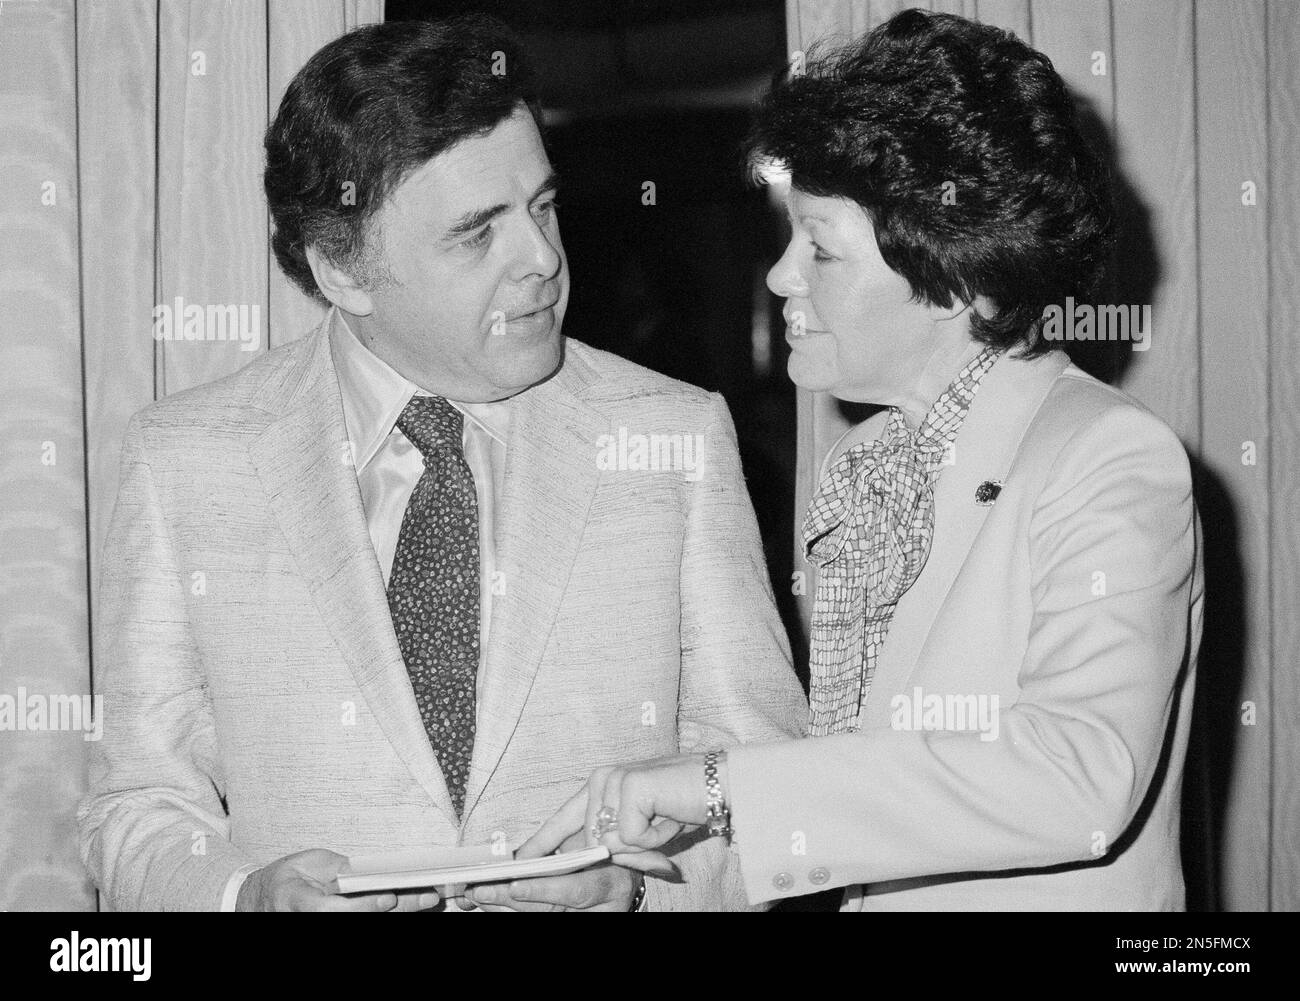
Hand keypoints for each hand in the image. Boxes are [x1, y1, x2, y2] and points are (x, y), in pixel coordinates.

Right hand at [235, 848, 440, 911]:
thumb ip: (336, 868)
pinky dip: (387, 913)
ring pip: (365, 922)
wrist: (265, 899)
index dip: (363, 905)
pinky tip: (410, 904)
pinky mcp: (332, 924)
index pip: (335, 908)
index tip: (388, 897)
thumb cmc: (287, 878)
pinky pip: (364, 920)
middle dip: (395, 909)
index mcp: (298, 901)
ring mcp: (322, 925)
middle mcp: (310, 920)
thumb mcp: (309, 862)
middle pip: (357, 919)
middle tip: (424, 898)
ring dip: (399, 912)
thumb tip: (364, 871)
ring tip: (426, 899)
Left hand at [462, 859, 641, 911]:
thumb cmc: (604, 844)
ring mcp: (588, 918)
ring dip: (504, 908)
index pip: (576, 891)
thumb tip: (518, 858)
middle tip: (480, 891)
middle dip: (511, 901)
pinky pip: (540, 917)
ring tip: (477, 895)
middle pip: (551, 911)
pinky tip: (489, 903)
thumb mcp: (589, 836)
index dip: (544, 890)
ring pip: (541, 918)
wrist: (621, 867)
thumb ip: (560, 845)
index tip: (514, 884)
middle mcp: (602, 910)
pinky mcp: (574, 920)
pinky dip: (512, 910)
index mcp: (612, 884)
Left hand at [519, 754, 715, 863]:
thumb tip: (590, 859)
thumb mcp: (641, 826)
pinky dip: (655, 837)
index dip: (543, 841)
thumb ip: (613, 839)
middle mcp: (602, 778)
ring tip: (665, 817)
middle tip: (658, 828)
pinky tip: (670, 814)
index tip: (520, 859)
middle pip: (591, 841)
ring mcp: (615, 780)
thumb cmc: (684, 802)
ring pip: (611, 843)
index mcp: (600, 783)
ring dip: (643, 843)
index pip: (564, 817)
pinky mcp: (631, 787)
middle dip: (625, 851)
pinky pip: (630, 838)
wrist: (721, 782)